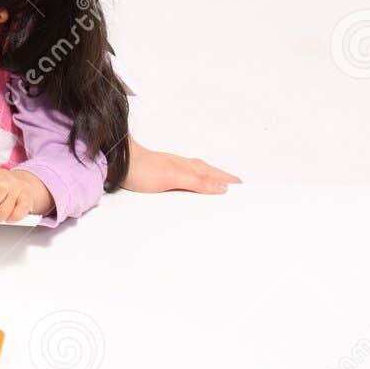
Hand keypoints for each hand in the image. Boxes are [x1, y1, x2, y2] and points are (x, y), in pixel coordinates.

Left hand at [122, 139, 241, 193]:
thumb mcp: (173, 177)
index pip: (223, 178)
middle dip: (229, 191)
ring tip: (225, 205)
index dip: (236, 187)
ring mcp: (179, 175)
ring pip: (203, 185)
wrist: (119, 163)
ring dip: (214, 194)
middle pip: (216, 181)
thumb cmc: (142, 167)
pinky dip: (198, 197)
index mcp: (194, 167)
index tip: (251, 197)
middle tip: (243, 203)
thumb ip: (197, 182)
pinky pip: (191, 190)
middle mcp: (189, 169)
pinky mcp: (168, 182)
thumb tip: (223, 187)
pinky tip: (197, 204)